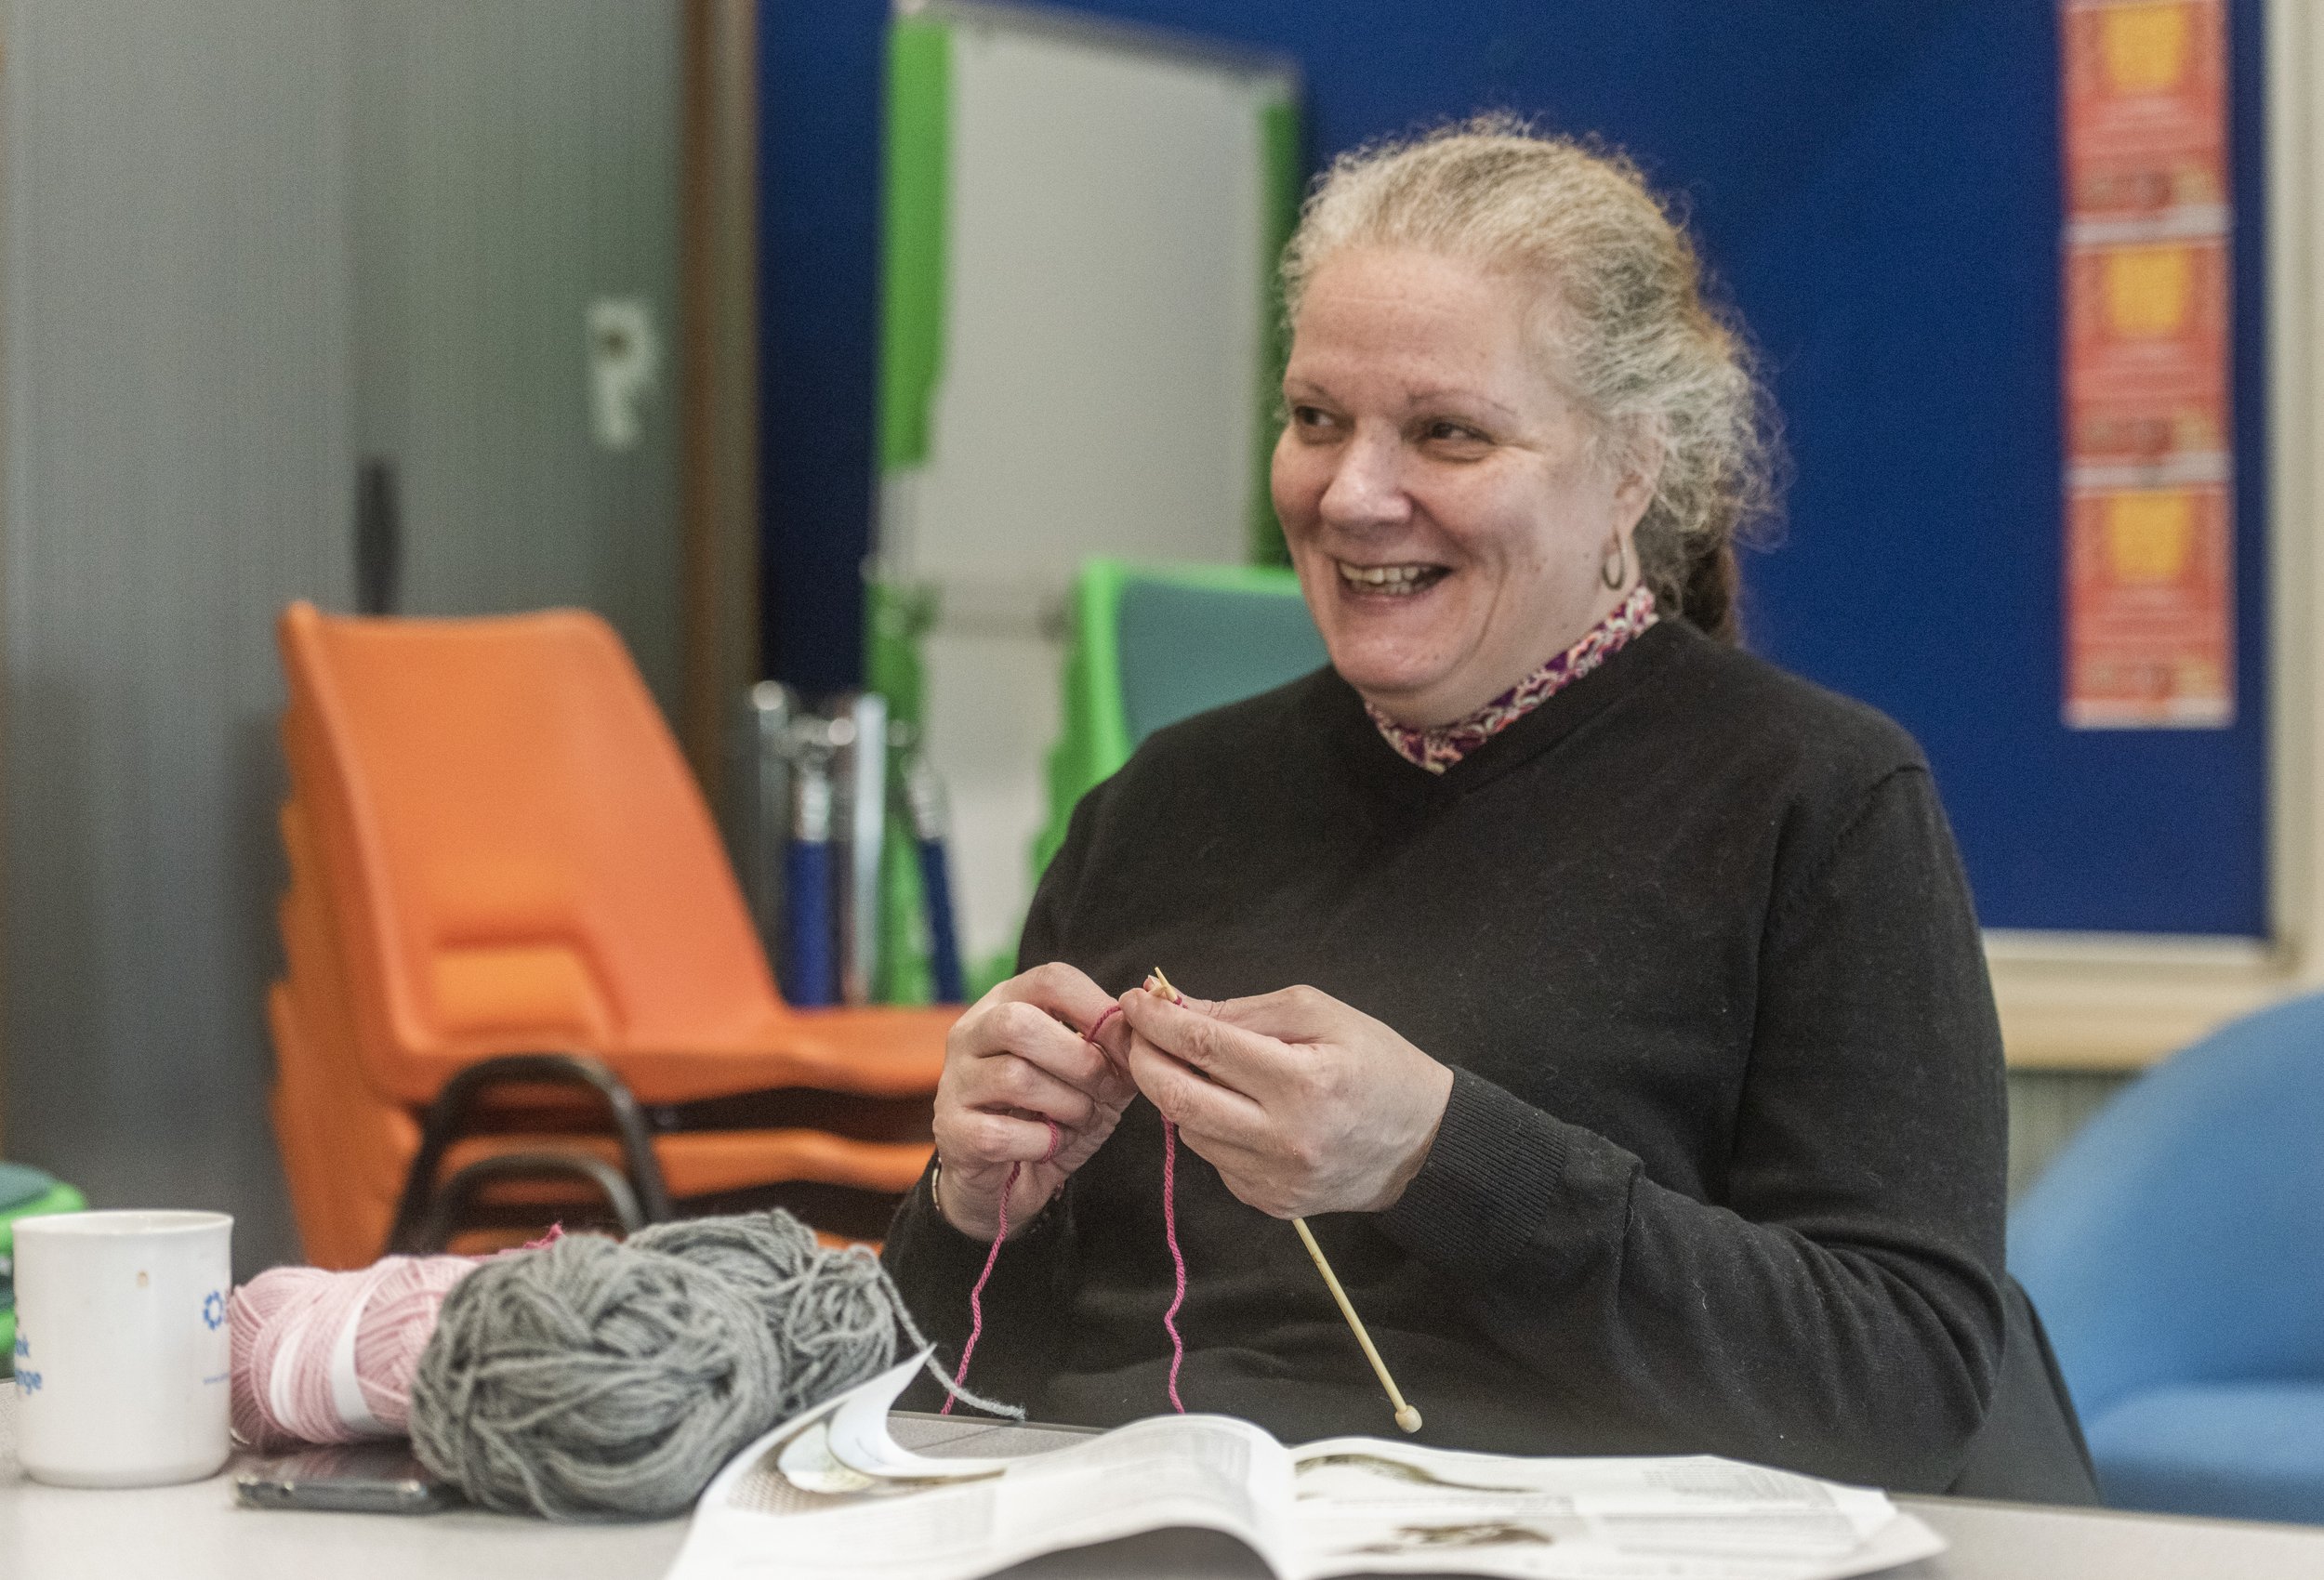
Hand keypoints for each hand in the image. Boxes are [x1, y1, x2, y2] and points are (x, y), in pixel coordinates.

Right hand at [931, 962, 1138, 1239]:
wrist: (1007, 1179)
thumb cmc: (1051, 1115)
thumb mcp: (1090, 1076)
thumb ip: (1113, 1049)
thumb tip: (1142, 1028)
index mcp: (1007, 1003)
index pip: (1051, 979)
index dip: (1099, 1010)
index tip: (1127, 1046)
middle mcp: (971, 1034)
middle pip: (1018, 1023)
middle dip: (1080, 1060)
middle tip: (1109, 1089)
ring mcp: (955, 1082)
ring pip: (1015, 1077)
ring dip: (1068, 1104)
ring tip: (1082, 1119)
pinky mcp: (952, 1131)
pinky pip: (1002, 1132)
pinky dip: (1043, 1142)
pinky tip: (1052, 1145)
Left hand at [1117, 983, 1453, 1217]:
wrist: (1424, 1144)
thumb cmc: (1378, 1065)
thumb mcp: (1322, 1014)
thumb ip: (1247, 1012)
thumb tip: (1179, 1007)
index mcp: (1304, 1081)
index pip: (1205, 1047)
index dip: (1158, 1021)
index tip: (1135, 1000)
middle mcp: (1284, 1138)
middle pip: (1179, 1099)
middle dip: (1144, 1060)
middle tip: (1137, 1034)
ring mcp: (1275, 1179)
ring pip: (1190, 1132)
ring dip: (1175, 1094)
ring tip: (1190, 1066)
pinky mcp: (1270, 1204)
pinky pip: (1216, 1160)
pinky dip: (1209, 1128)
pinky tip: (1230, 1108)